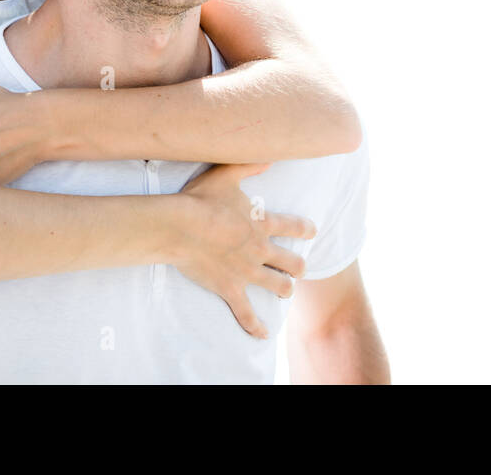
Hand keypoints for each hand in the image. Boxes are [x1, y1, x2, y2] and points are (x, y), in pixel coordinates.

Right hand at [173, 163, 316, 338]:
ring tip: (285, 292)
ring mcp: (247, 272)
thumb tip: (270, 157)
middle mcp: (261, 249)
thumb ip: (249, 165)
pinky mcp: (230, 288)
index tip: (312, 231)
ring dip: (285, 290)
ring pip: (279, 287)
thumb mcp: (226, 174)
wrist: (178, 226)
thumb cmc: (199, 199)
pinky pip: (246, 313)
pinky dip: (255, 326)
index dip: (306, 228)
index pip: (294, 226)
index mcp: (262, 222)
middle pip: (293, 263)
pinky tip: (263, 334)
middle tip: (297, 268)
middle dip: (298, 266)